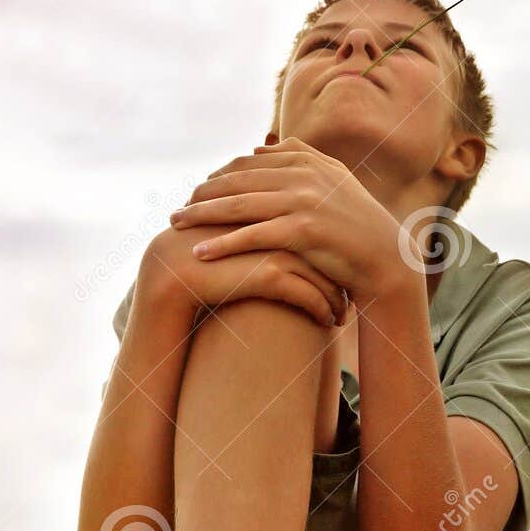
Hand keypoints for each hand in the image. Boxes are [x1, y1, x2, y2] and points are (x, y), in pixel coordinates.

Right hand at [143, 223, 348, 328]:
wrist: (176, 268)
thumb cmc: (208, 250)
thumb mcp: (240, 230)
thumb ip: (264, 225)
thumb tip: (286, 237)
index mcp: (280, 206)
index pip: (323, 230)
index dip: (336, 253)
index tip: (346, 271)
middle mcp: (284, 223)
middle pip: (331, 252)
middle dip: (345, 277)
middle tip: (353, 295)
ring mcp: (279, 248)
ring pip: (325, 278)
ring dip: (338, 301)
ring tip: (342, 316)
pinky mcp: (270, 275)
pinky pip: (310, 298)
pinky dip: (323, 312)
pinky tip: (328, 324)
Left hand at [167, 137, 410, 303]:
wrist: (385, 259)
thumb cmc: (356, 225)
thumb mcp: (333, 181)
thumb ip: (301, 158)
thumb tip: (261, 148)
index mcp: (307, 160)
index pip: (248, 163)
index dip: (218, 176)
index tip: (197, 190)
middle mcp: (303, 174)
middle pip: (238, 181)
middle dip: (202, 194)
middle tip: (177, 208)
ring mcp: (303, 201)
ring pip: (239, 206)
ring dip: (201, 216)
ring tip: (176, 225)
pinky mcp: (302, 230)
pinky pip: (252, 236)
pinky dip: (222, 245)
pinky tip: (199, 253)